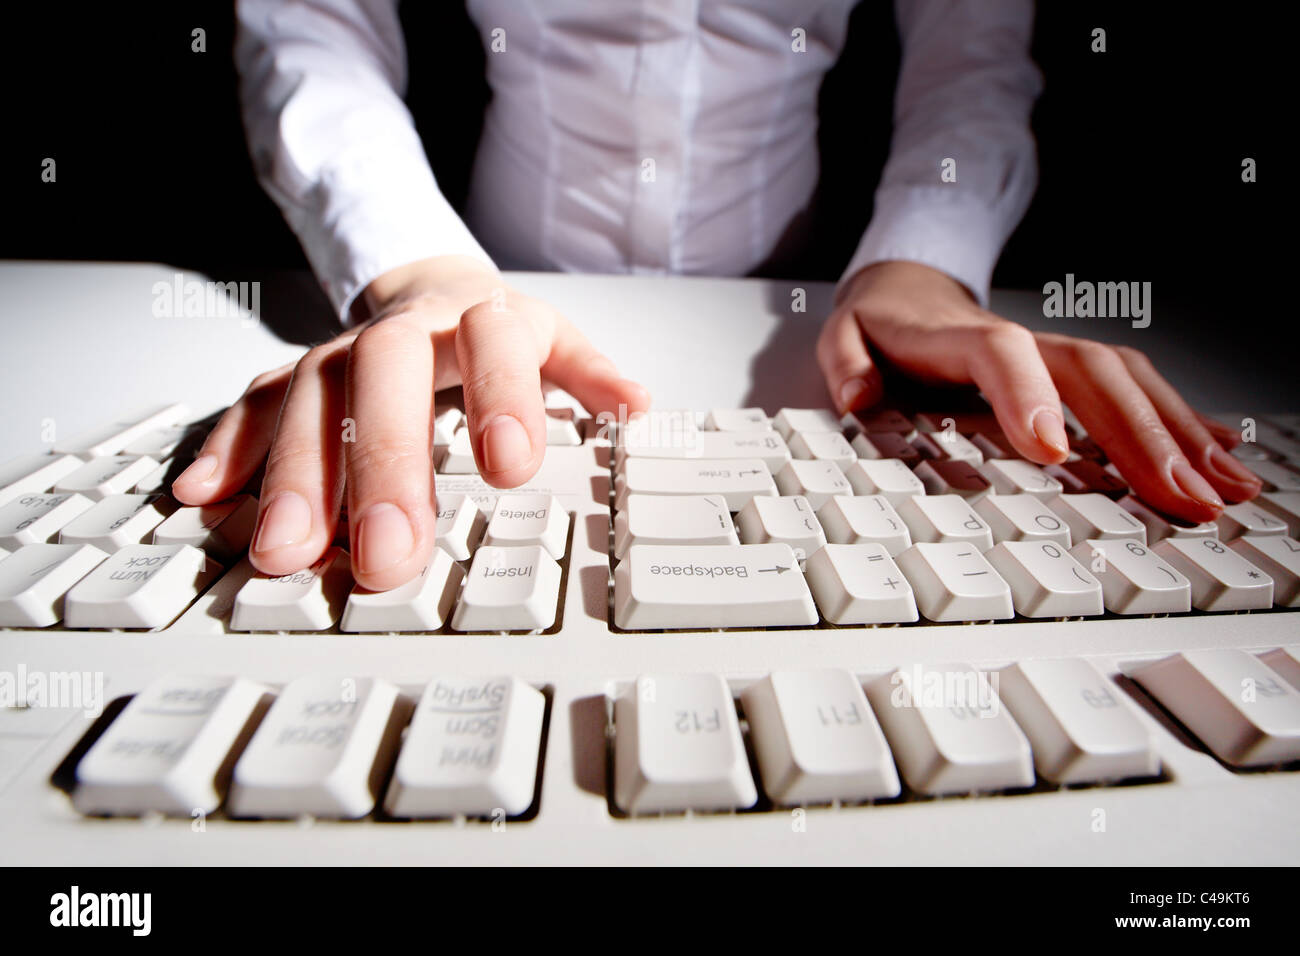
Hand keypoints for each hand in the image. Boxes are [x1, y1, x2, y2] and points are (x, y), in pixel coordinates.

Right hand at [171, 255, 649, 590]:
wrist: (431, 285)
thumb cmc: (495, 329)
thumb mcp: (552, 340)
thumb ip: (587, 375)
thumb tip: (637, 405)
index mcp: (479, 319)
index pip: (492, 346)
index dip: (501, 399)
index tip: (511, 468)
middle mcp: (401, 333)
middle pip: (383, 380)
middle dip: (383, 465)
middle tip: (386, 553)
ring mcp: (340, 353)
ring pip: (308, 399)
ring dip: (293, 477)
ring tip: (287, 554)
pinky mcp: (293, 379)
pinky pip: (252, 406)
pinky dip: (227, 451)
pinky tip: (203, 499)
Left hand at [817, 261, 1260, 522]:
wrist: (907, 288)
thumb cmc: (882, 326)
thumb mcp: (843, 336)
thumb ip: (846, 363)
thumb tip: (857, 396)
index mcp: (958, 337)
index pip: (1001, 354)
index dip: (1028, 395)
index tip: (1052, 451)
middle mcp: (1020, 343)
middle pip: (1091, 375)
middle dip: (1141, 435)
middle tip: (1183, 497)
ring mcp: (1052, 356)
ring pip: (1128, 383)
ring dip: (1178, 435)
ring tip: (1222, 491)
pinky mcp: (1071, 373)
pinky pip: (1135, 390)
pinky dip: (1179, 422)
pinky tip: (1219, 456)